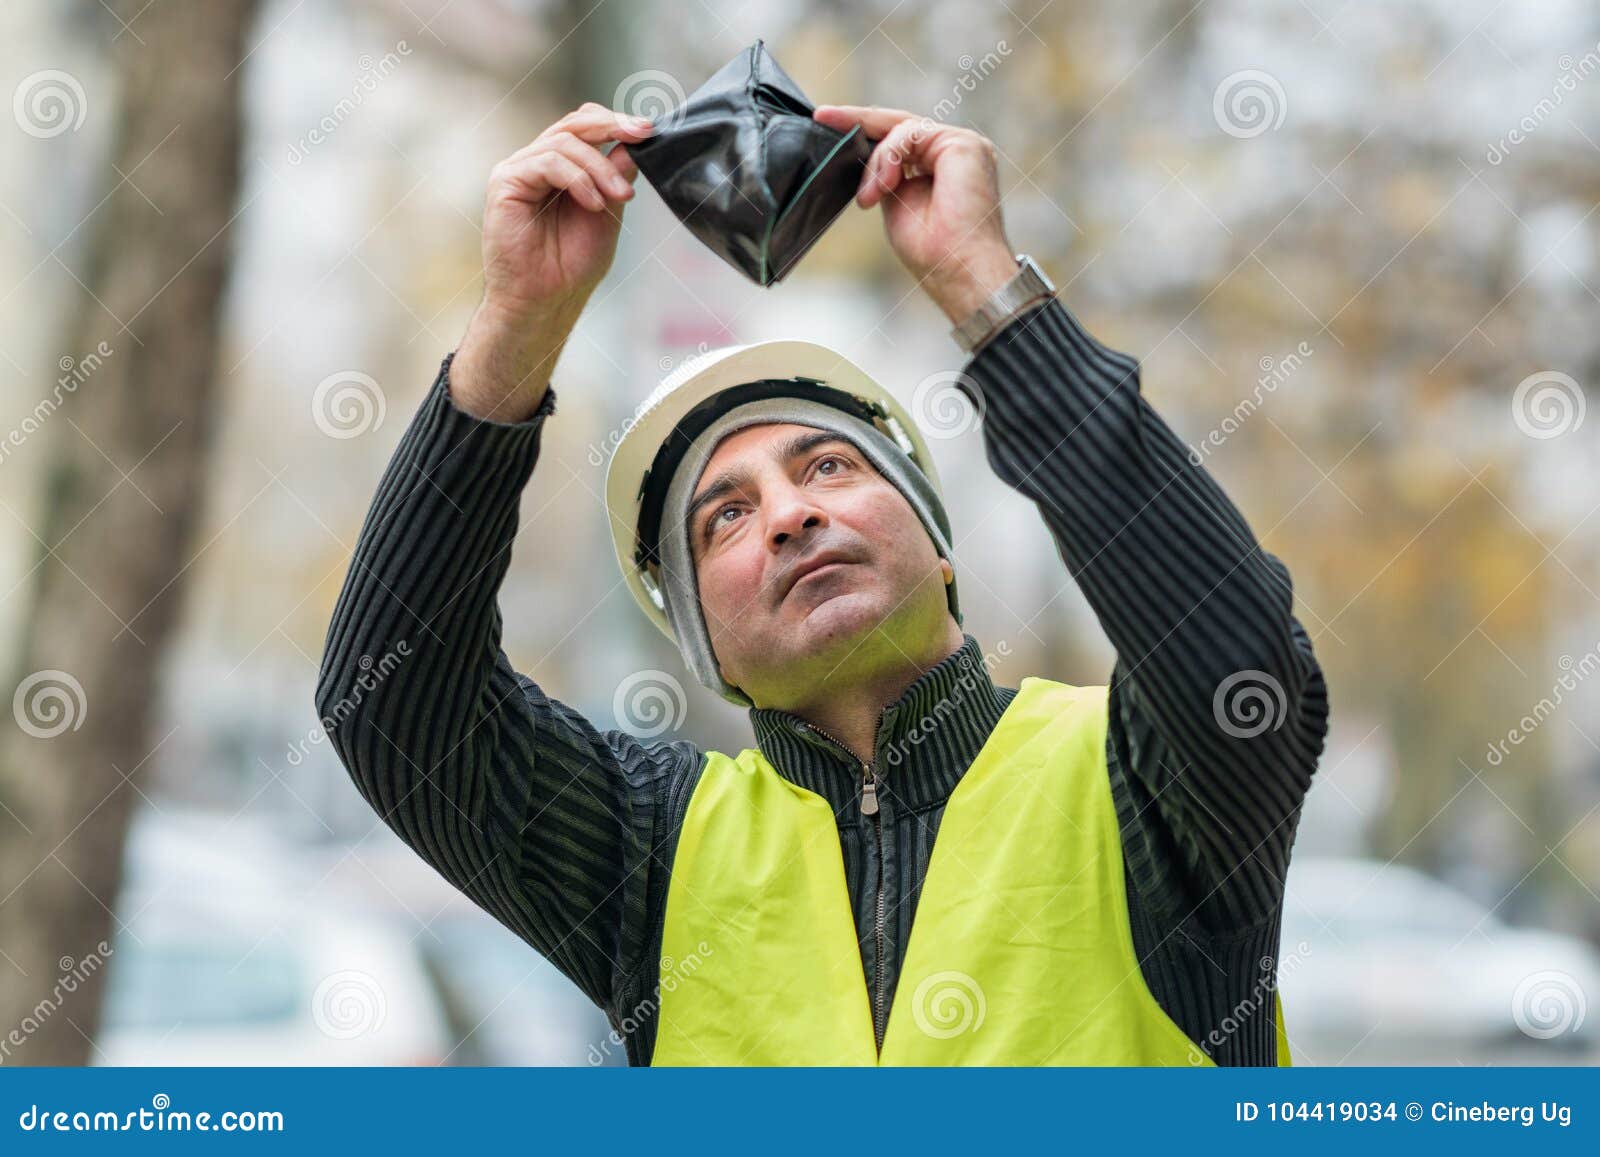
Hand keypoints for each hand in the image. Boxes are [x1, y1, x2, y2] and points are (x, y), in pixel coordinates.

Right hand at [453, 103, 653, 419]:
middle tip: (642, 136)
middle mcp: (537, 163)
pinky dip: (577, 179)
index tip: (648, 130)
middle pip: (574, 124)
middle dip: (612, 126)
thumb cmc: (571, 266)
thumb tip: (633, 144)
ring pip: (564, 142)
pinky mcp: (506, 182)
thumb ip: (616, 178)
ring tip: (619, 196)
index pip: (584, 127)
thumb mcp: (607, 213)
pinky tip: (593, 203)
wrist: (545, 300)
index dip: (614, 122)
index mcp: (561, 168)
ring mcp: (520, 170)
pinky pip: (547, 162)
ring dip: (600, 167)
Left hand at [812, 105, 1018, 323]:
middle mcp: (952, 152)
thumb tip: (864, 161)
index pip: (898, 141)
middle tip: (823, 118)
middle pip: (898, 125)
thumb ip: (886, 177)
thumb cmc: (932, 252)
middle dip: (857, 121)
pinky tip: (885, 185)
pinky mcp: (962, 143)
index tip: (826, 123)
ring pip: (900, 130)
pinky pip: (911, 132)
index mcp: (940, 167)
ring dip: (877, 162)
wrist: (956, 269)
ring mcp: (960, 145)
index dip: (863, 130)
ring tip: (869, 197)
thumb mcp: (895, 204)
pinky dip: (890, 156)